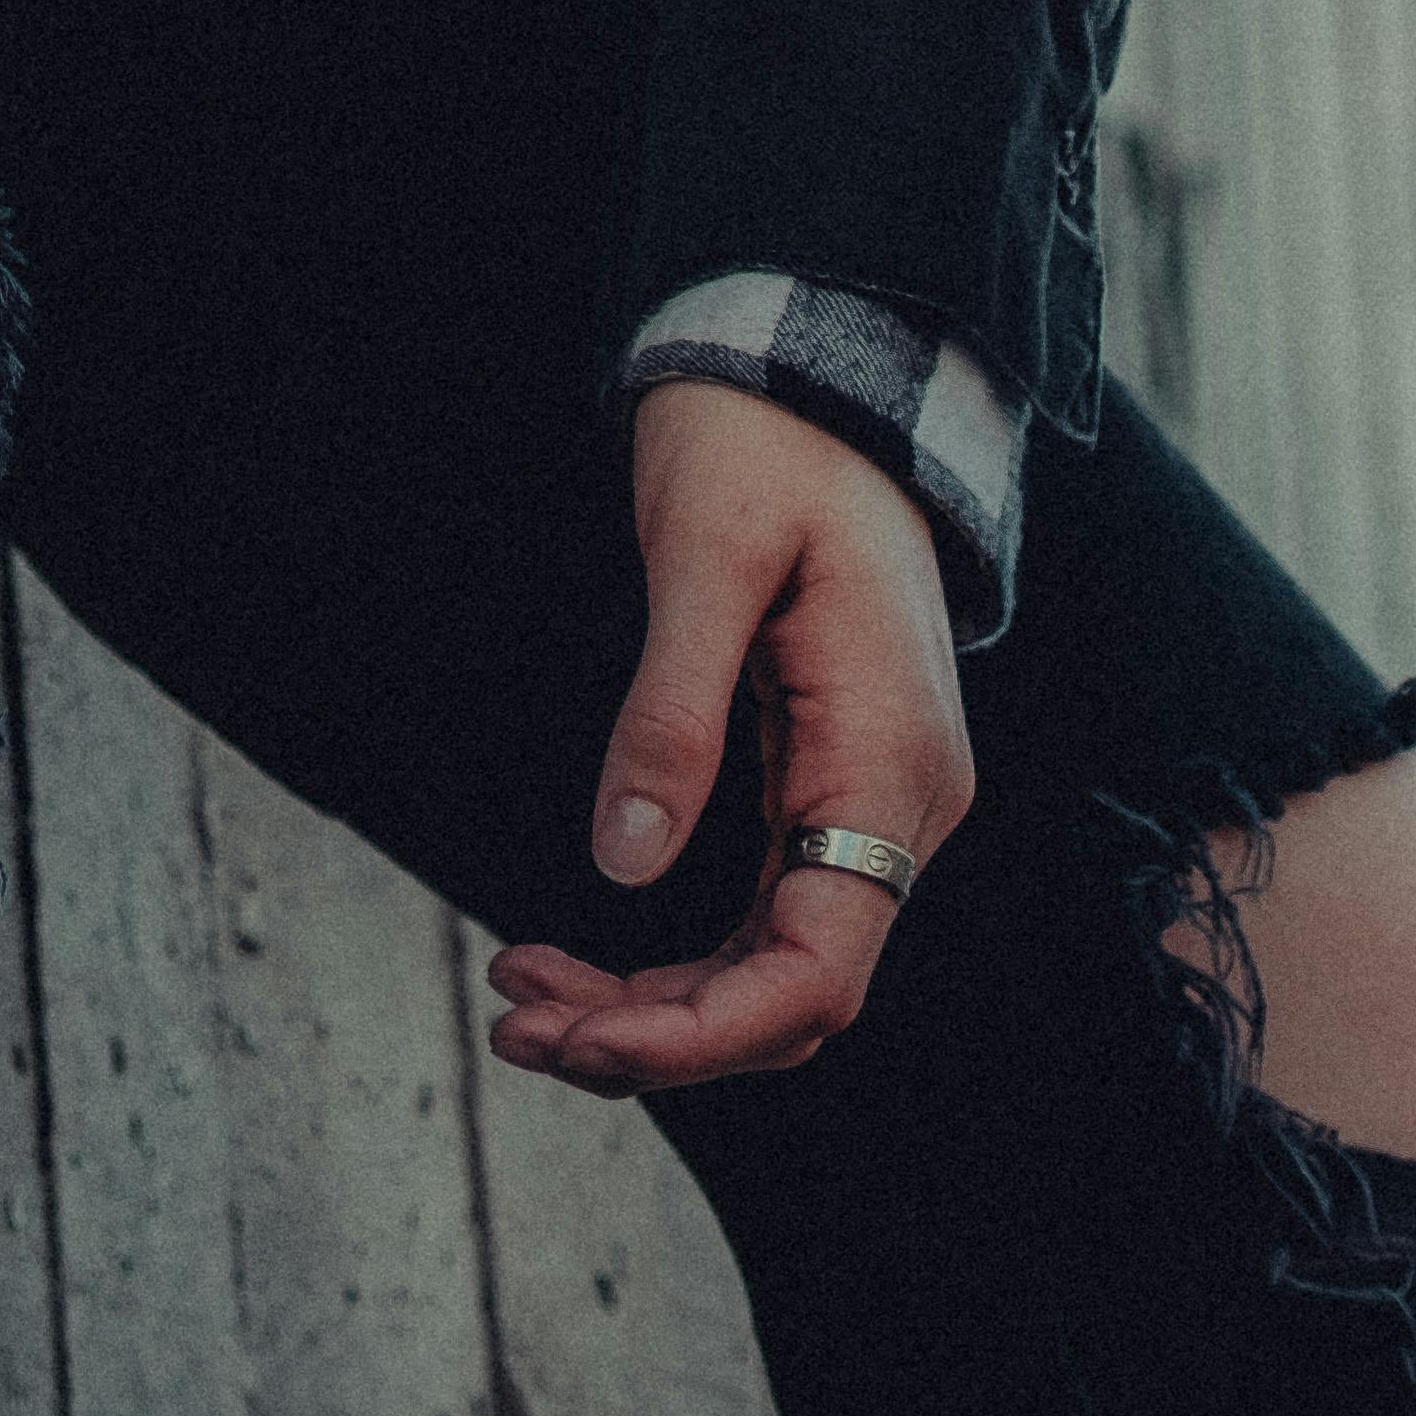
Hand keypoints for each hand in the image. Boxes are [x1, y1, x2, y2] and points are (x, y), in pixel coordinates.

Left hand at [485, 382, 972, 1097]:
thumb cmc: (766, 445)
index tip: (581, 1042)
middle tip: (514, 1023)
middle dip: (655, 1034)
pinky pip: (762, 915)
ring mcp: (870, 800)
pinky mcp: (830, 785)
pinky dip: (677, 956)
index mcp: (889, 760)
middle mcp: (901, 803)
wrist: (817, 373)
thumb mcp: (703, 558)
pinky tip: (584, 958)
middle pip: (791, 995)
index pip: (817, 972)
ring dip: (653, 1008)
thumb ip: (670, 711)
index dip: (700, 1033)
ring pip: (771, 967)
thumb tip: (618, 864)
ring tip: (522, 998)